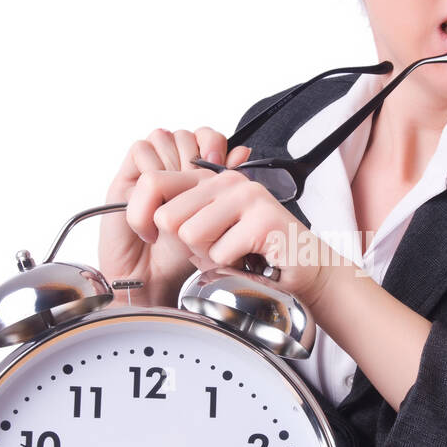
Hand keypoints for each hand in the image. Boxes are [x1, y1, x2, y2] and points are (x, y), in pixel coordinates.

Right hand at [98, 126, 252, 300]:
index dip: (212, 143)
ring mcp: (150, 172)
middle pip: (185, 134)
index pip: (207, 136)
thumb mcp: (215, 220)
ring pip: (162, 138)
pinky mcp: (127, 177)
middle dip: (191, 158)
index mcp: (197, 175)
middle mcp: (173, 170)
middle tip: (193, 191)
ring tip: (171, 202)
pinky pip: (140, 150)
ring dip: (169, 167)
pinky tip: (153, 202)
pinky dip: (148, 173)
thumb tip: (243, 152)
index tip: (216, 163)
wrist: (150, 277)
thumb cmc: (180, 256)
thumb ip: (228, 184)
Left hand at [129, 166, 342, 305]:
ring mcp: (247, 197)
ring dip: (209, 256)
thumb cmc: (254, 253)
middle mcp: (227, 181)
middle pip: (168, 216)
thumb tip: (145, 218)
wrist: (304, 267)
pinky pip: (220, 254)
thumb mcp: (208, 231)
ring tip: (233, 253)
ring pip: (191, 235)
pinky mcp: (262, 221)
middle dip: (185, 245)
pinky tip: (249, 260)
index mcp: (209, 179)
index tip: (154, 236)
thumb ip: (179, 218)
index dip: (142, 215)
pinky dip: (231, 267)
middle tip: (213, 249)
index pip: (152, 182)